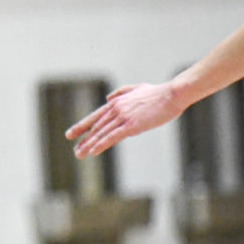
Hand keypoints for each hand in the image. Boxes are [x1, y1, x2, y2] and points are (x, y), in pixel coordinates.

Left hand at [66, 81, 185, 158]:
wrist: (172, 94)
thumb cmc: (158, 93)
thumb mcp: (137, 88)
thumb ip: (121, 92)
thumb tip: (107, 99)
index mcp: (116, 102)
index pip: (95, 117)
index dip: (82, 127)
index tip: (70, 134)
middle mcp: (116, 109)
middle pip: (96, 127)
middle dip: (84, 140)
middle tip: (75, 152)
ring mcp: (123, 117)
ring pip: (101, 133)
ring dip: (89, 145)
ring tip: (79, 155)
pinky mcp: (132, 125)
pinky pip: (113, 137)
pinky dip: (101, 144)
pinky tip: (93, 152)